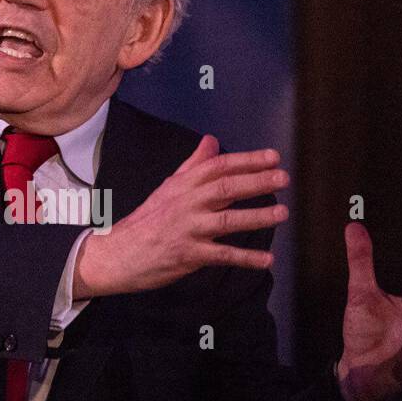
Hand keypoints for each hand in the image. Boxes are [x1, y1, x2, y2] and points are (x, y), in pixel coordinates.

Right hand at [73, 135, 288, 298]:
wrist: (118, 254)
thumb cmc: (146, 221)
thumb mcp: (168, 187)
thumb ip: (194, 165)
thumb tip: (211, 141)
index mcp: (183, 185)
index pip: (218, 166)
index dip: (247, 160)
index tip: (272, 156)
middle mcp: (186, 204)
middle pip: (225, 188)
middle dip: (256, 182)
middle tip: (282, 178)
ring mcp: (188, 230)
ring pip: (227, 220)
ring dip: (256, 217)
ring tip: (281, 214)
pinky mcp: (189, 255)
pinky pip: (222, 255)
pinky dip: (246, 258)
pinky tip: (266, 259)